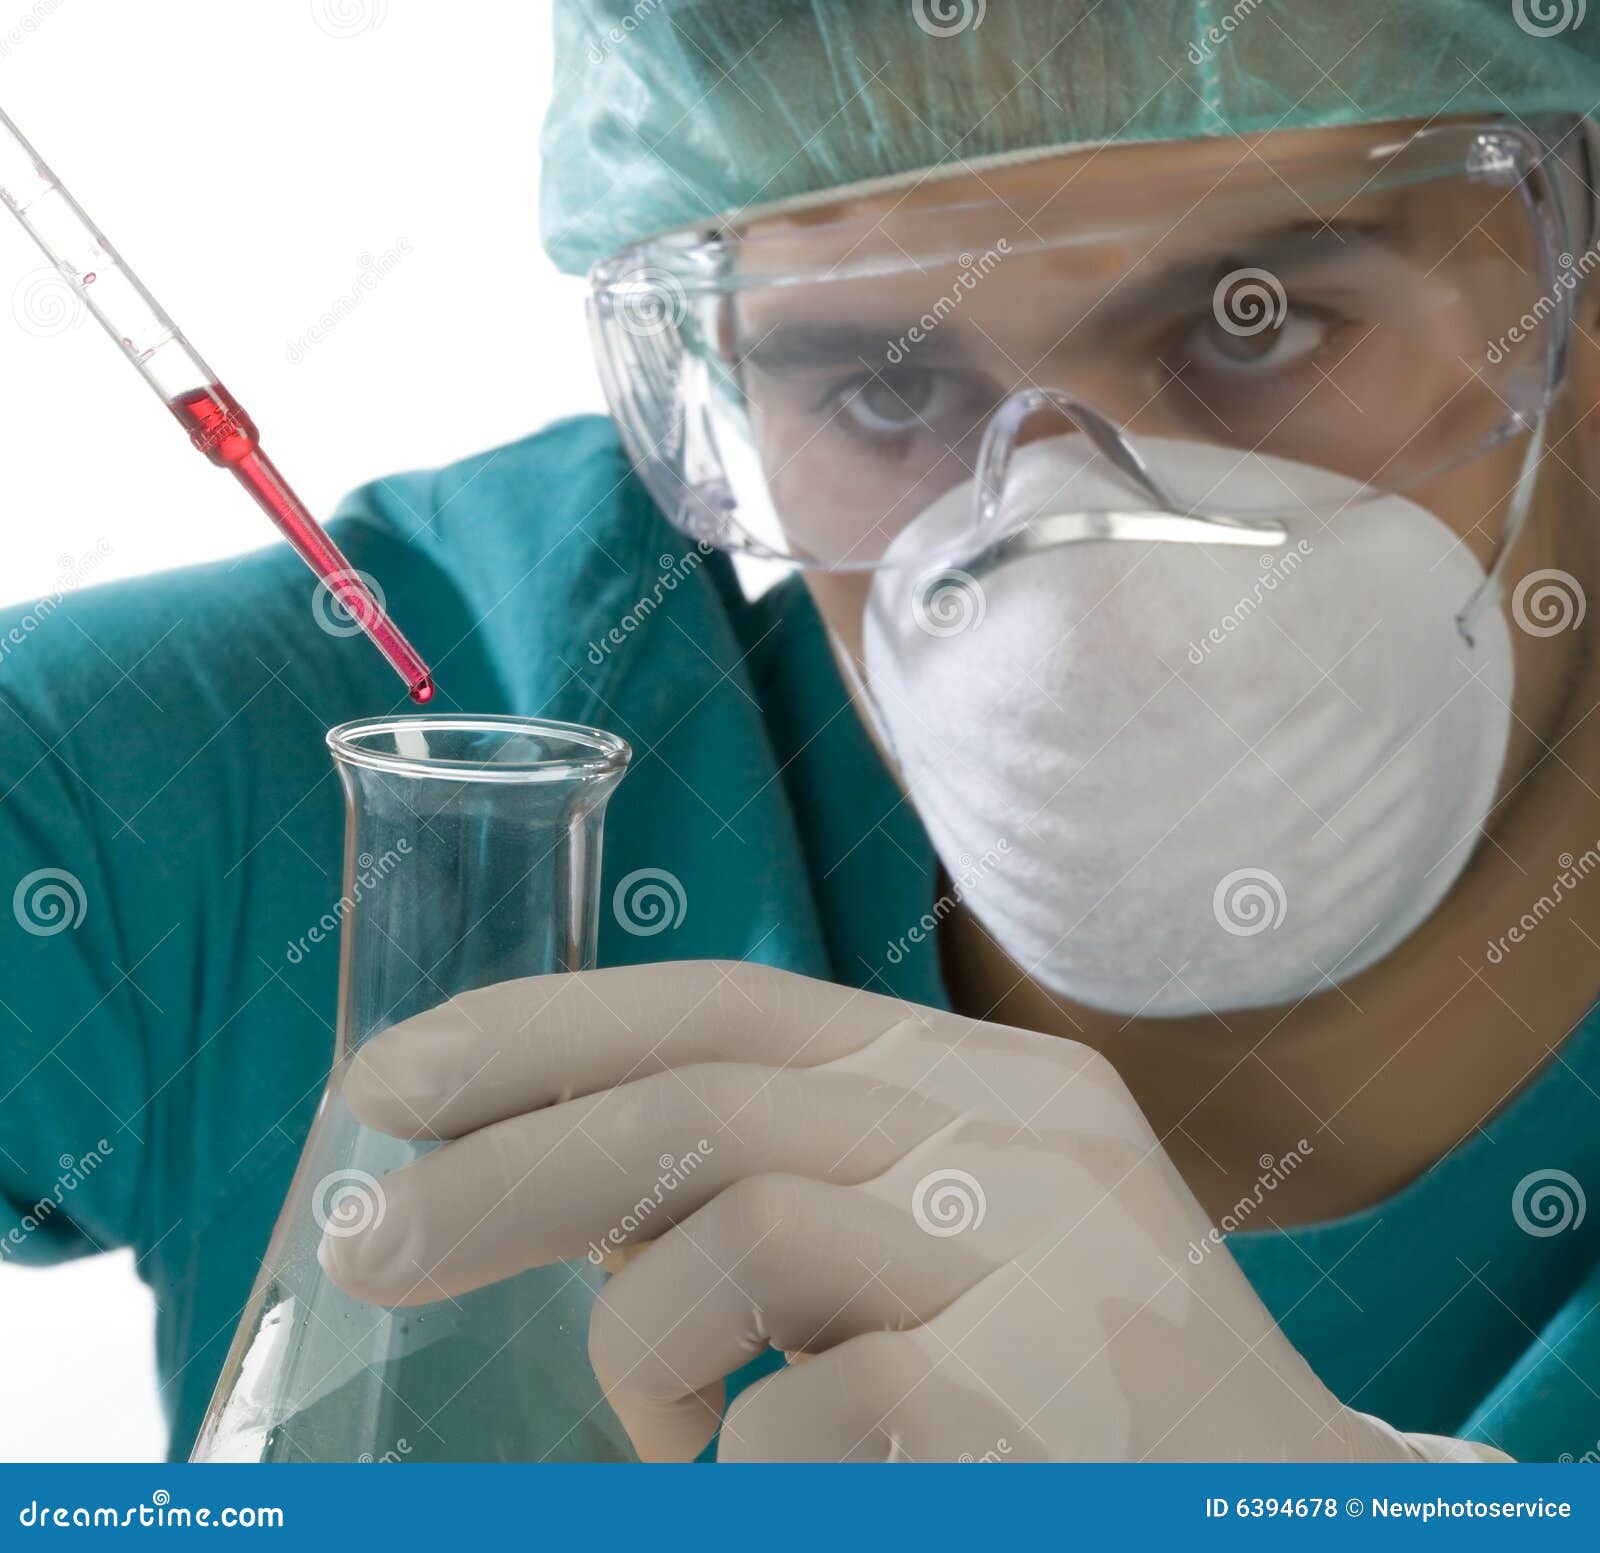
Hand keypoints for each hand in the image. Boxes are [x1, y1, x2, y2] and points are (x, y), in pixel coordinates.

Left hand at [320, 960, 1417, 1462]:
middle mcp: (1010, 1134)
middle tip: (365, 1243)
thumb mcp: (957, 1236)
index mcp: (977, 1080)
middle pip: (703, 1105)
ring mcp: (1034, 1257)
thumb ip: (806, 1186)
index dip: (547, 1028)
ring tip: (666, 1432)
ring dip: (642, 1350)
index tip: (393, 1080)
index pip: (731, 1008)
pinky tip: (768, 1480)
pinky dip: (744, 1462)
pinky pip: (805, 1412)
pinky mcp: (1036, 1398)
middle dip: (505, 1169)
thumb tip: (584, 1202)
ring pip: (735, 1236)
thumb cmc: (1088, 1388)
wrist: (1290, 1517)